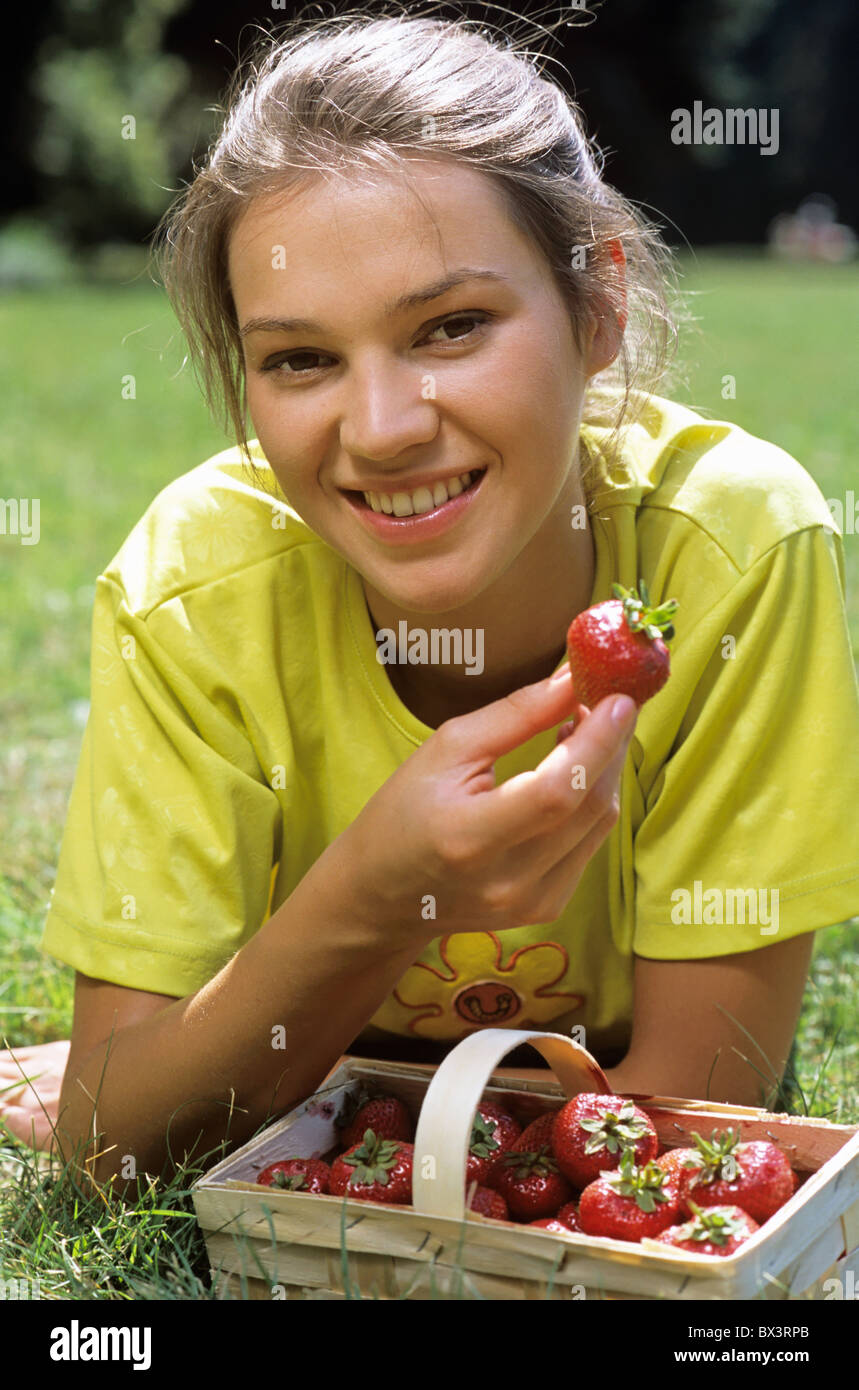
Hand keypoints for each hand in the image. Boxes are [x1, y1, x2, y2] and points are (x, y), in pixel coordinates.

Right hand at [342, 666, 636, 944]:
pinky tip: (573, 771)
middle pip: (590, 805)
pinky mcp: (547, 907)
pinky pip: (591, 842)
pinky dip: (592, 798)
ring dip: (604, 768)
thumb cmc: (403, 813)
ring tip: (583, 728)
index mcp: (470, 838)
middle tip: (605, 698)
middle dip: (609, 743)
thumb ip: (515, 715)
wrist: (383, 897)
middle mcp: (509, 880)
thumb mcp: (445, 750)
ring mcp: (532, 902)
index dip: (597, 742)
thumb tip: (572, 679)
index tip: (620, 697)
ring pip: (600, 822)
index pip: (557, 790)